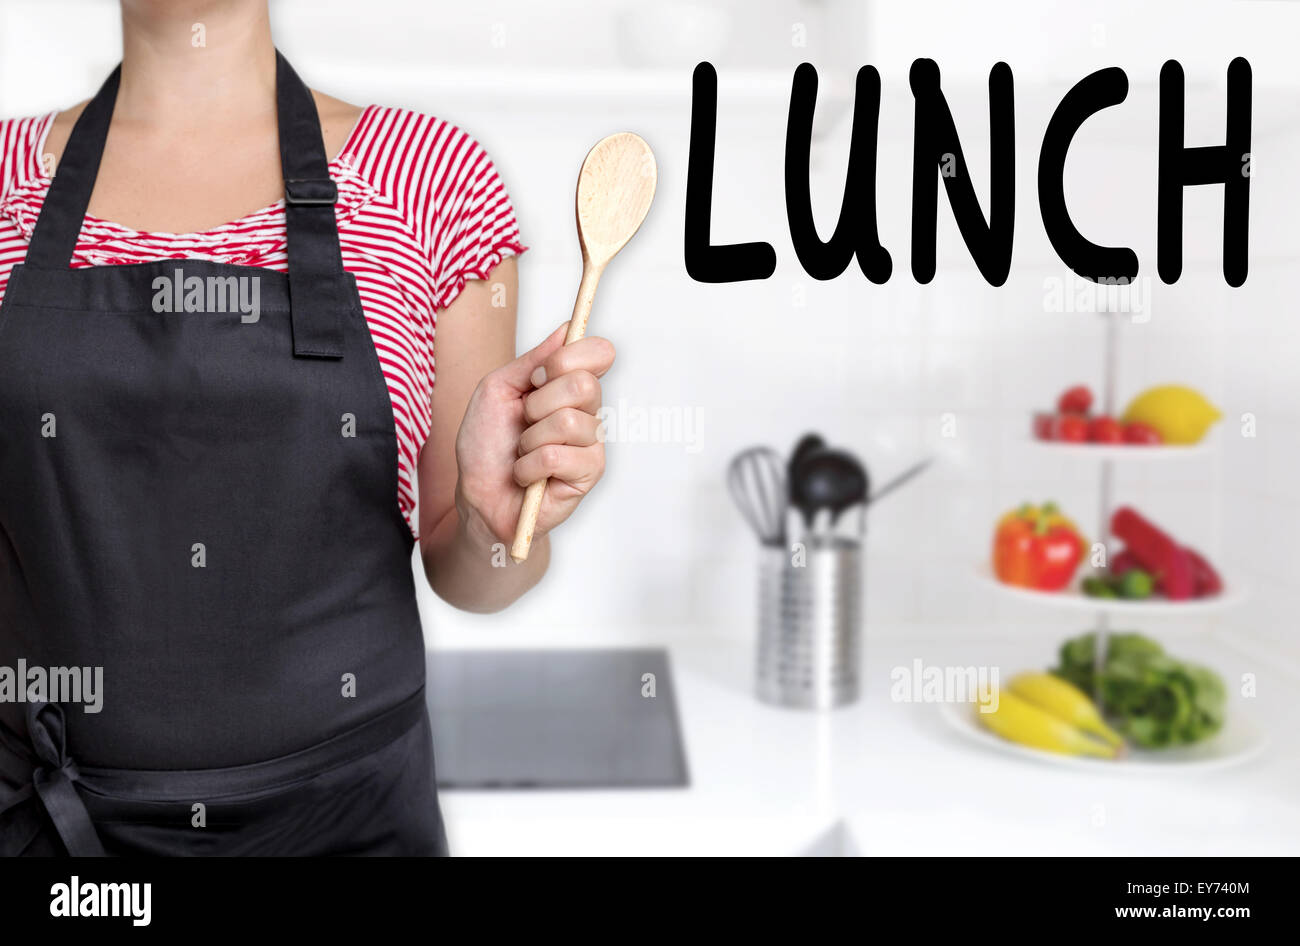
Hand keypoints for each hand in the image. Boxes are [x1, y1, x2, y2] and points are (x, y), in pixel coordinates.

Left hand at [454, 322, 614, 547]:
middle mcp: (586, 411)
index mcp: (568, 385)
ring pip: (568, 423)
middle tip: (524, 421)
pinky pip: (558, 456)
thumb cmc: (486, 445)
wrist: (478, 495)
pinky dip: (529, 466)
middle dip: (538, 403)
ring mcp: (591, 443)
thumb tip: (568, 329)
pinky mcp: (589, 474)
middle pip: (584, 384)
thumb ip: (533, 359)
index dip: (570, 357)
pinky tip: (528, 475)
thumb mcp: (498, 389)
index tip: (537, 376)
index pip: (598, 353)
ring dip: (529, 440)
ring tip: (523, 453)